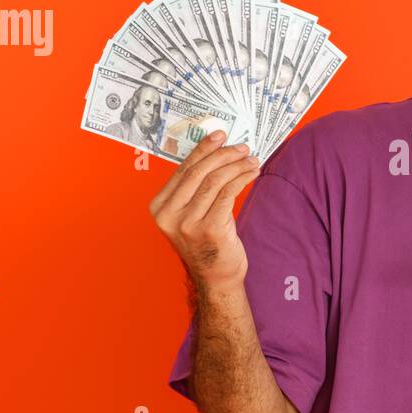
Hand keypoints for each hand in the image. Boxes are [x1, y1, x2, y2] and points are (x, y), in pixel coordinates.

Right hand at [149, 131, 260, 290]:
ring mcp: (188, 224)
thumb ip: (194, 189)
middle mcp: (169, 215)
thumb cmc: (206, 242)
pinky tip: (252, 173)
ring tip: (251, 160)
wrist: (216, 277)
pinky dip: (242, 179)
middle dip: (223, 155)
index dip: (202, 149)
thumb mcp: (190, 214)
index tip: (219, 135)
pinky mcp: (210, 230)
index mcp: (160, 207)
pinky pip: (228, 194)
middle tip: (241, 147)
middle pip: (199, 172)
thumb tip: (214, 153)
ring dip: (237, 166)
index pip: (183, 169)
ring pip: (216, 181)